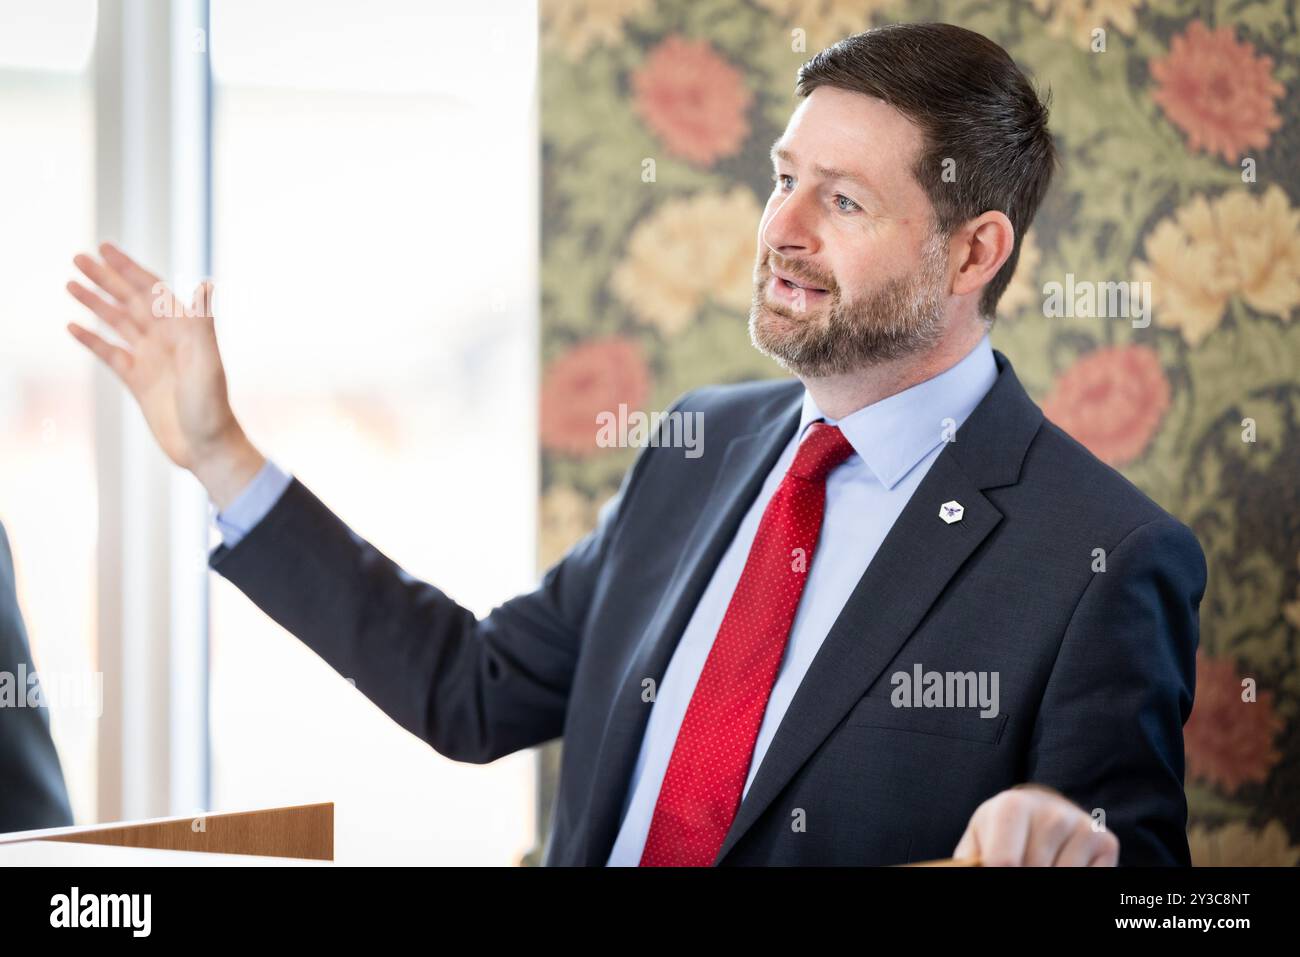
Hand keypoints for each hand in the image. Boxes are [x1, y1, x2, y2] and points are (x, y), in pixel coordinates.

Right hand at [65, 243, 264, 507]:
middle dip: (106, 278)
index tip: (104, 249)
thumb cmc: (212, 406)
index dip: (127, 268)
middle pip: (130, 300)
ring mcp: (152, 359)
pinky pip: (111, 354)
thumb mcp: (206, 362)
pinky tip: (73, 327)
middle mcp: (166, 340)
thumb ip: (200, 323)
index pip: (151, 290)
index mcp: (183, 330)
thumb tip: (206, 283)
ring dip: (95, 303)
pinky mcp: (139, 381)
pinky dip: (92, 339)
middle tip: (79, 257)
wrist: (207, 446)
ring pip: (118, 323)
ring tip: (71, 283)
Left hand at [952, 784, 1118, 865]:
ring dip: (1050, 878)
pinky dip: (1073, 878)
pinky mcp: (1106, 841)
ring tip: (1039, 862)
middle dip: (1024, 877)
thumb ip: (972, 861)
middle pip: (1034, 872)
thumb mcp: (978, 840)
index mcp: (1012, 807)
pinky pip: (1088, 879)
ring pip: (1062, 877)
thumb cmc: (1001, 832)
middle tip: (1021, 864)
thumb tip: (968, 871)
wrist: (1041, 810)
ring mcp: (1082, 826)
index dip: (1000, 874)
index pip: (1004, 862)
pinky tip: (1061, 863)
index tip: (999, 871)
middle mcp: (1051, 813)